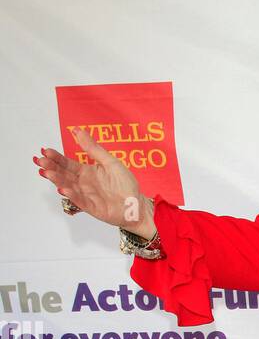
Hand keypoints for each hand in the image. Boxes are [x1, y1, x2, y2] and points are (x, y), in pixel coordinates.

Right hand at [32, 127, 154, 235]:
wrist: (137, 204)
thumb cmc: (125, 184)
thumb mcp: (109, 161)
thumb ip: (93, 148)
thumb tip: (77, 130)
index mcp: (86, 172)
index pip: (67, 164)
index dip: (56, 158)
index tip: (46, 151)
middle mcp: (83, 184)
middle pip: (63, 175)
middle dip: (51, 167)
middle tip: (40, 161)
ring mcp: (86, 196)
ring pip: (68, 187)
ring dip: (57, 180)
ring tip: (47, 172)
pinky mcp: (93, 208)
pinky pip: (80, 201)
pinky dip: (72, 195)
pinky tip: (63, 189)